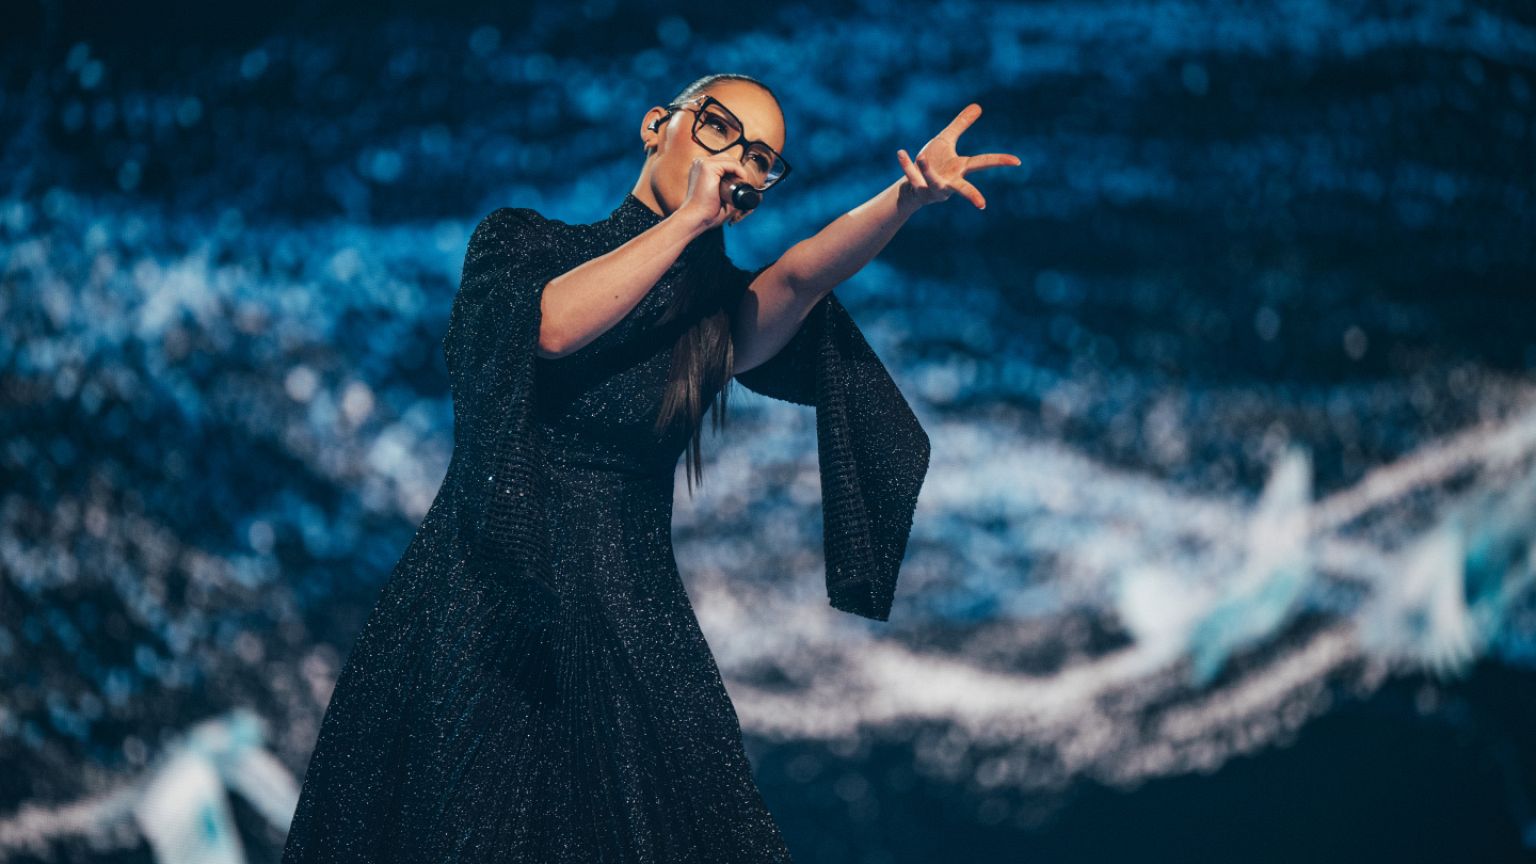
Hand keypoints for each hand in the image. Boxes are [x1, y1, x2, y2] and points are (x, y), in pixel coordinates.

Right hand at [679, 153, 753, 230]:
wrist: (696, 218)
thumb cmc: (705, 211)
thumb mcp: (718, 196)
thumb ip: (728, 189)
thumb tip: (745, 188)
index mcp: (699, 168)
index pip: (722, 162)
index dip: (734, 171)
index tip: (740, 184)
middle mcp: (699, 162)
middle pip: (727, 158)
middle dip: (738, 170)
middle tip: (742, 185)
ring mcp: (702, 163)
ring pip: (730, 160)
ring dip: (740, 171)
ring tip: (742, 184)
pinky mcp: (707, 167)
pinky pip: (732, 164)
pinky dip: (740, 172)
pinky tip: (742, 181)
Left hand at [897, 103, 1021, 209]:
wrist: (912, 184)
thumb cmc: (934, 162)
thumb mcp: (946, 140)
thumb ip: (961, 125)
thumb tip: (978, 106)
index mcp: (960, 168)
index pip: (983, 163)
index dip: (1000, 161)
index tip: (1017, 161)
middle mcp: (949, 181)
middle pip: (963, 188)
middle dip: (972, 195)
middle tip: (982, 204)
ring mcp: (933, 188)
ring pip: (933, 182)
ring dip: (927, 170)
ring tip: (922, 157)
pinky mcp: (917, 189)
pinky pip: (911, 176)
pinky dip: (906, 165)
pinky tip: (901, 153)